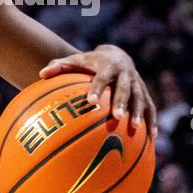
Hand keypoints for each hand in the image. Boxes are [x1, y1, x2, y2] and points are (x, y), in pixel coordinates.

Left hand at [40, 43, 155, 136]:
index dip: (98, 89)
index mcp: (108, 66)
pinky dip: (152, 121)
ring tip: (135, 128)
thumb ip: (59, 66)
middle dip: (122, 102)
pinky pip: (151, 108)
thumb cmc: (89, 62)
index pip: (102, 78)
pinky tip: (152, 137)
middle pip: (125, 89)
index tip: (91, 101)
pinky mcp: (145, 93)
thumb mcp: (74, 61)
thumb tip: (41, 74)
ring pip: (140, 99)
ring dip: (139, 113)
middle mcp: (126, 74)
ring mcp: (138, 84)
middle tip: (117, 116)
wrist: (116, 55)